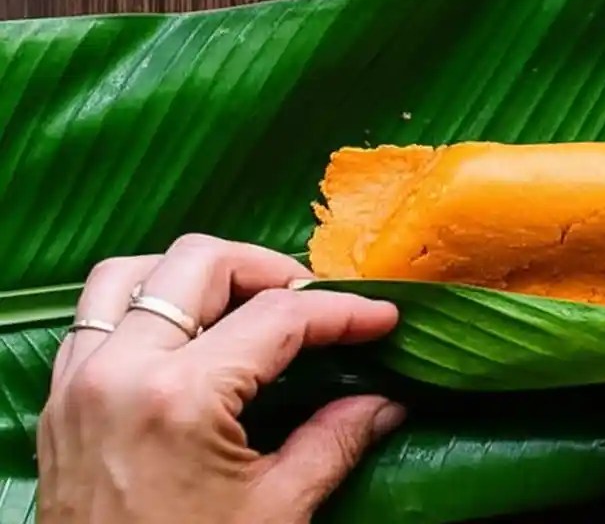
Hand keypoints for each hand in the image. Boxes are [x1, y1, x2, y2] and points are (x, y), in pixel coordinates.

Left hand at [38, 234, 403, 523]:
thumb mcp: (278, 511)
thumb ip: (334, 441)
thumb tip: (387, 402)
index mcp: (180, 399)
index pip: (276, 317)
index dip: (341, 310)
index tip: (382, 317)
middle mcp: (120, 372)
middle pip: (199, 263)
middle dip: (269, 270)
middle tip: (314, 305)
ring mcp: (79, 382)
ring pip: (133, 274)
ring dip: (196, 274)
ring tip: (244, 303)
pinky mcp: (59, 401)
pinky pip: (94, 315)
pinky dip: (144, 302)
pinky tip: (187, 332)